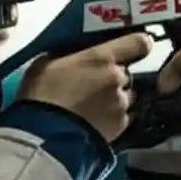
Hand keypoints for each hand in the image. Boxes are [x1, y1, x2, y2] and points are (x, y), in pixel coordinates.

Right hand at [17, 33, 153, 141]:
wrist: (42, 136)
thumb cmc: (41, 96)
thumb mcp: (47, 63)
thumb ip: (69, 56)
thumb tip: (74, 55)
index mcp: (102, 58)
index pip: (139, 43)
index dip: (138, 44)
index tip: (132, 48)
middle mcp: (117, 78)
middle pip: (126, 73)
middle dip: (114, 77)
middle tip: (92, 85)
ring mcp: (121, 104)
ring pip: (126, 96)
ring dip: (114, 98)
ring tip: (91, 107)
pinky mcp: (120, 127)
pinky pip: (122, 117)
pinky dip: (112, 117)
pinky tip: (94, 122)